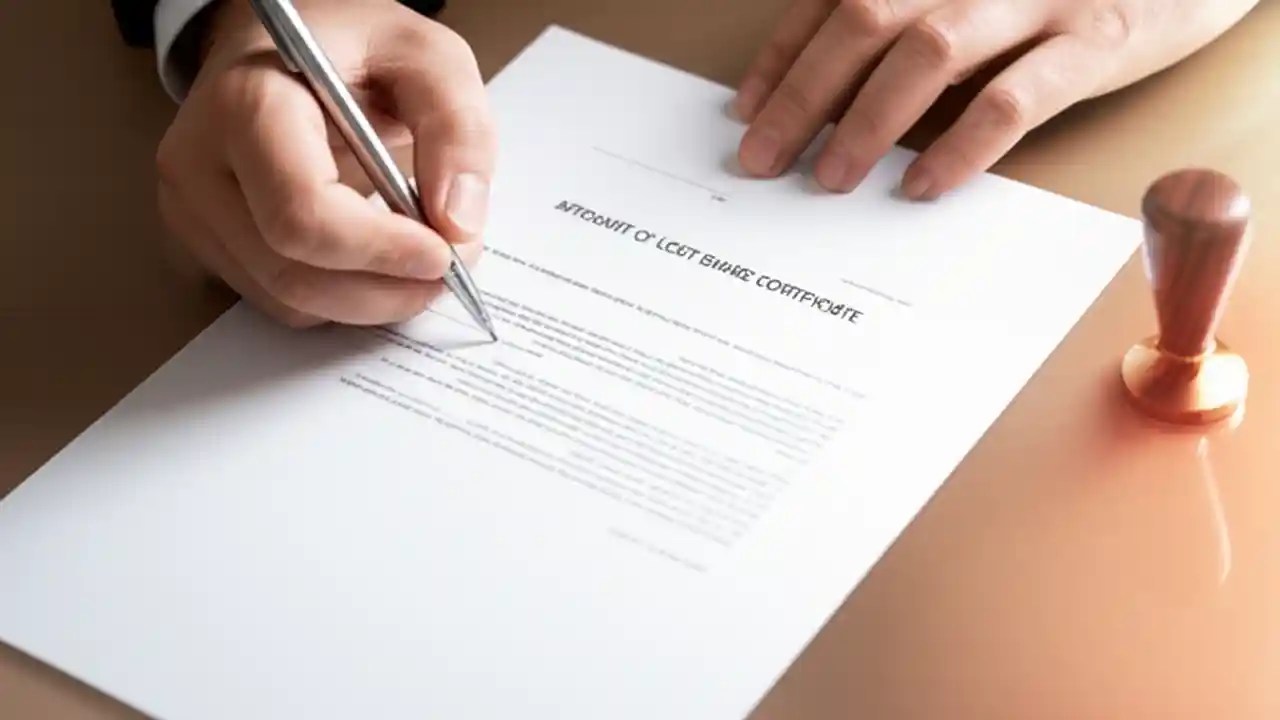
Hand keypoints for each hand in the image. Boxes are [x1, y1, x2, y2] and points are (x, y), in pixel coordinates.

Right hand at [156, 0, 494, 326]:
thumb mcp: (426, 57)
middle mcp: (199, 162)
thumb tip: (458, 225)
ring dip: (367, 301)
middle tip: (447, 273)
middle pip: (292, 272)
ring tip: (416, 264)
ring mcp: (192, 209)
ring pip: (287, 300)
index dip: (380, 250)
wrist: (284, 47)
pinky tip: (373, 263)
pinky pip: (278, 301)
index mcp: (246, 103)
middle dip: (384, 289)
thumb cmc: (349, 46)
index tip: (443, 254)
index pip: (303, 213)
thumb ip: (457, 130)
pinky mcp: (205, 243)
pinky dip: (339, 299)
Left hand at [733, 0, 1259, 199]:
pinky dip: (961, 142)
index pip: (835, 1)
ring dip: (867, 120)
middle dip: (803, 94)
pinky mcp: (1093, 41)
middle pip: (866, 21)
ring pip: (929, 50)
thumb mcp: (968, 1)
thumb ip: (902, 28)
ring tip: (830, 177)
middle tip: (762, 157)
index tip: (745, 111)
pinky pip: (1015, 96)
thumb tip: (818, 96)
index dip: (782, 57)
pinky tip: (923, 184)